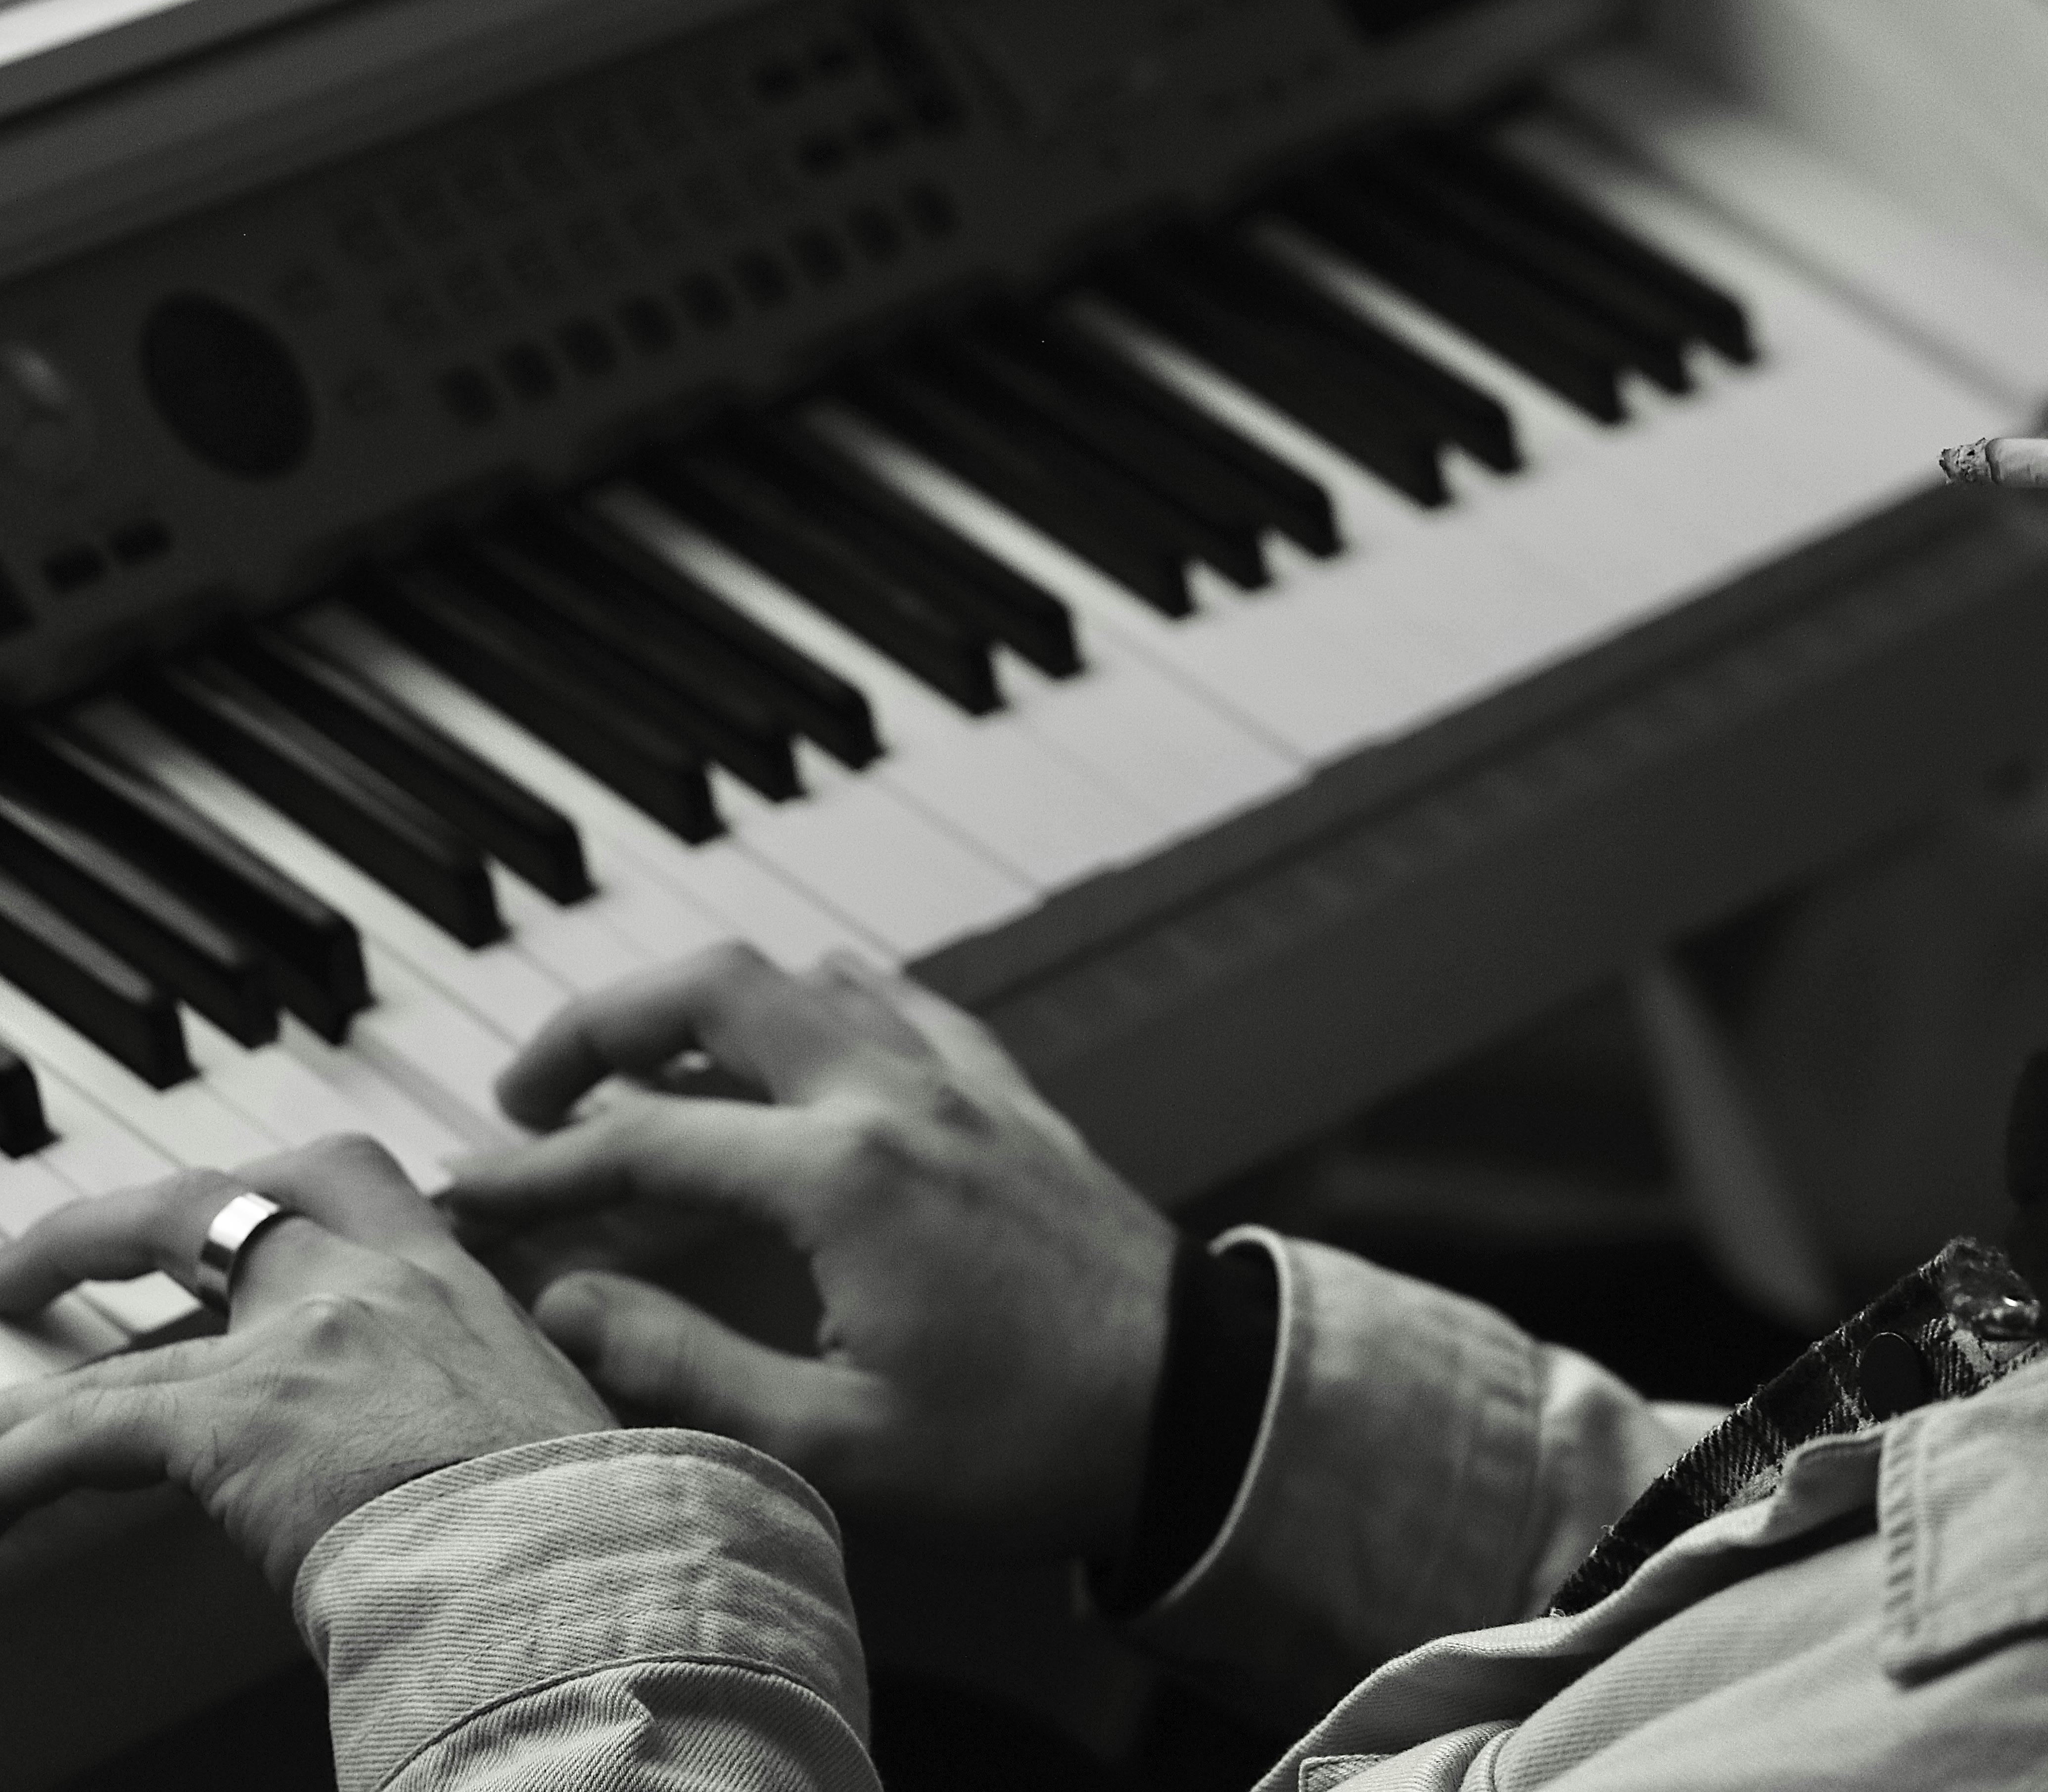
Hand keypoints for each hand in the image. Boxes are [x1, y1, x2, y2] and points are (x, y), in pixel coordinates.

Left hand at [0, 1136, 613, 1590]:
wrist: (585, 1552)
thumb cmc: (591, 1516)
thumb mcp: (559, 1418)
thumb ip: (498, 1398)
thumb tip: (473, 1440)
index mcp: (454, 1285)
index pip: (348, 1186)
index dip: (273, 1189)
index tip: (235, 1212)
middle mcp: (376, 1283)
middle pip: (218, 1199)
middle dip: (112, 1226)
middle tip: (43, 1264)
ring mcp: (304, 1342)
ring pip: (130, 1352)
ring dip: (39, 1399)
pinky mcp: (240, 1416)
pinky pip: (85, 1430)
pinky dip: (17, 1466)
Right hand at [443, 945, 1178, 1562]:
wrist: (1197, 1413)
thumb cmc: (1028, 1445)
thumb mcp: (836, 1446)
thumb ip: (684, 1366)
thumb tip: (567, 1302)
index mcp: (842, 1176)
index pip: (641, 1140)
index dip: (535, 1171)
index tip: (470, 1200)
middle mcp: (898, 1097)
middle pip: (714, 987)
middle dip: (598, 1023)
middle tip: (531, 1096)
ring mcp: (962, 1086)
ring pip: (806, 981)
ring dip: (707, 1011)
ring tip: (643, 1083)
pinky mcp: (1011, 1100)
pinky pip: (900, 1004)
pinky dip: (822, 1009)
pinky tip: (794, 1057)